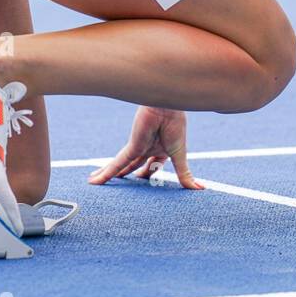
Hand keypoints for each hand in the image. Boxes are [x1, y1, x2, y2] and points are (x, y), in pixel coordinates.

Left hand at [88, 106, 202, 188]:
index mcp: (161, 148)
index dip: (149, 173)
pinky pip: (116, 164)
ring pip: (121, 166)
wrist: (167, 108)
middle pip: (134, 165)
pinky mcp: (130, 147)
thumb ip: (184, 173)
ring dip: (109, 174)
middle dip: (127, 173)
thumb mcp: (180, 155)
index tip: (145, 178)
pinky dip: (106, 173)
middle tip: (120, 180)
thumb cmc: (176, 126)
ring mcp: (137, 148)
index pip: (154, 165)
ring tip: (95, 181)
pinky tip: (95, 181)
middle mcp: (147, 148)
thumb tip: (200, 189)